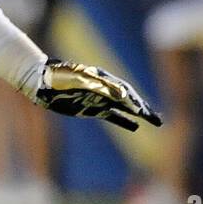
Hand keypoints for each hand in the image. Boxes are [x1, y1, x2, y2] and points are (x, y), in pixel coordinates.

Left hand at [36, 61, 161, 131]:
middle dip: (145, 109)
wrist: (43, 80)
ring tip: (154, 121)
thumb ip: (102, 86)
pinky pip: (113, 115)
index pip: (124, 93)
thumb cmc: (61, 77)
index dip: (134, 103)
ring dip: (139, 114)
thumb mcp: (80, 80)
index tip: (144, 114)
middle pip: (130, 100)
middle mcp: (106, 89)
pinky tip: (135, 126)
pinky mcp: (93, 108)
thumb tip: (124, 95)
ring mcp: (100, 99)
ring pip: (124, 108)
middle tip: (159, 121)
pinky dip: (124, 120)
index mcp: (104, 80)